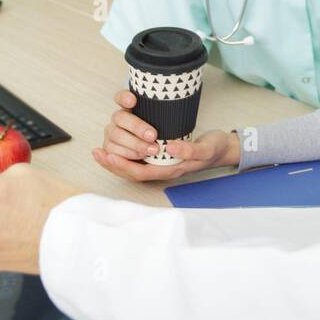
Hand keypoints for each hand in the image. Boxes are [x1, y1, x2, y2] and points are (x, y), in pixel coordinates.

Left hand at [93, 89, 237, 181]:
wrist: (223, 149)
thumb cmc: (215, 148)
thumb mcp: (207, 148)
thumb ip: (190, 150)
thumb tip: (170, 148)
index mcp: (172, 170)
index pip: (141, 172)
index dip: (123, 166)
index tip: (108, 155)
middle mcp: (163, 168)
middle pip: (132, 172)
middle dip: (113, 164)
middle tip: (96, 153)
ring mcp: (161, 163)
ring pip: (133, 167)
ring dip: (115, 161)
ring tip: (99, 151)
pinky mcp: (161, 155)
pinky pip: (138, 159)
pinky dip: (124, 155)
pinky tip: (114, 146)